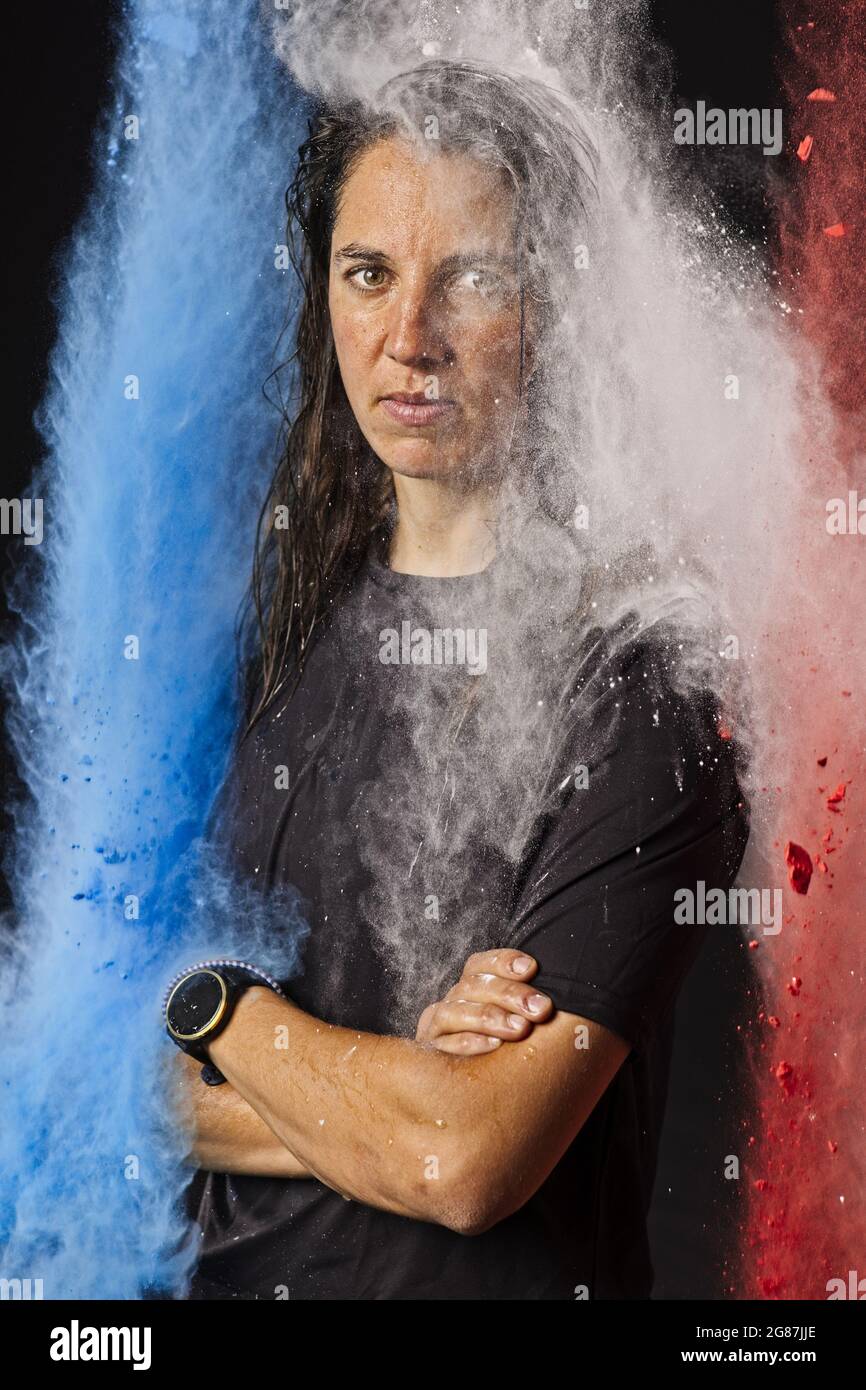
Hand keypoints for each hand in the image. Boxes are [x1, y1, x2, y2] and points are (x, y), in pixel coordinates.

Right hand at [415, 949, 552, 1054]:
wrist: (478, 1097)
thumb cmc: (513, 1053)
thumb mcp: (522, 1023)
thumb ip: (530, 1006)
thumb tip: (550, 997)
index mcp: (471, 988)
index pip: (481, 964)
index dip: (504, 962)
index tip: (531, 968)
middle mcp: (453, 1002)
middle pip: (473, 986)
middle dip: (509, 994)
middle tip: (540, 1008)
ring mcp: (437, 1027)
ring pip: (454, 1011)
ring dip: (489, 1017)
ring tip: (520, 1029)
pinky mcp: (430, 1053)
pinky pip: (445, 1043)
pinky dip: (470, 1042)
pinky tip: (495, 1045)